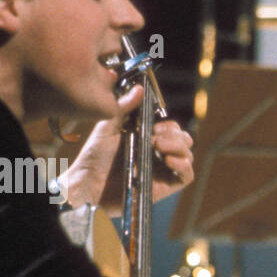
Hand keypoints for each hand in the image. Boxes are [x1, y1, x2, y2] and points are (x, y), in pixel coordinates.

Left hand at [61, 83, 194, 206]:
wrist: (88, 184)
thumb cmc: (94, 158)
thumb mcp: (107, 127)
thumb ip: (124, 107)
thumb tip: (139, 89)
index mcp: (147, 140)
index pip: (172, 130)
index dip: (169, 126)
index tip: (156, 126)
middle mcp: (157, 155)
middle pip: (184, 141)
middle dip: (175, 135)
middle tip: (156, 137)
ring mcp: (162, 171)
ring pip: (188, 156)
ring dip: (178, 147)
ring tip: (157, 147)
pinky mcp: (164, 187)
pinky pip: (186, 176)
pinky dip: (183, 166)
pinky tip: (168, 160)